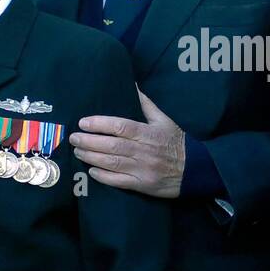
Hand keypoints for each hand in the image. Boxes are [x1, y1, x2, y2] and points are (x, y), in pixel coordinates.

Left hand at [69, 90, 184, 198]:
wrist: (195, 170)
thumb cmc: (177, 142)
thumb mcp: (165, 120)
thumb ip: (147, 104)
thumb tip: (132, 85)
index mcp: (148, 133)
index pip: (120, 126)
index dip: (100, 124)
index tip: (83, 122)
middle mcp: (144, 151)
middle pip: (112, 145)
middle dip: (89, 141)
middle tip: (73, 138)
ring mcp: (143, 169)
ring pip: (112, 163)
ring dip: (91, 157)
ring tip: (78, 151)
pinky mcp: (142, 184)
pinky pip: (119, 181)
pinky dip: (103, 176)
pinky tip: (91, 171)